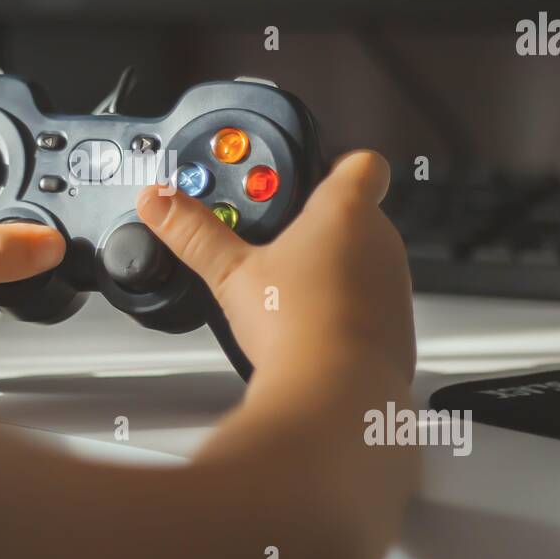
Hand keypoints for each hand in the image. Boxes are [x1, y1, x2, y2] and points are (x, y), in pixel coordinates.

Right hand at [136, 150, 413, 398]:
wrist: (337, 395)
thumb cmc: (296, 326)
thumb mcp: (229, 273)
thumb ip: (194, 231)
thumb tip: (161, 201)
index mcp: (345, 212)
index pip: (361, 163)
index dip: (336, 164)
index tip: (306, 178)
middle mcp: (382, 242)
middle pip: (355, 215)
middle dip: (316, 227)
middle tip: (272, 245)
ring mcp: (395, 286)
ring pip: (366, 261)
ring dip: (334, 270)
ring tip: (286, 293)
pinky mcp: (398, 327)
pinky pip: (373, 306)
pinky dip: (347, 311)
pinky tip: (310, 330)